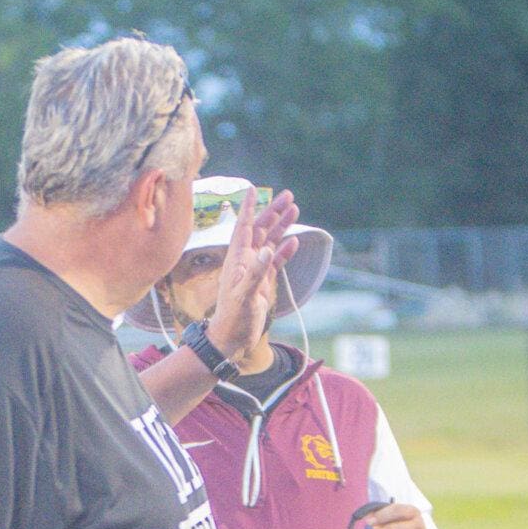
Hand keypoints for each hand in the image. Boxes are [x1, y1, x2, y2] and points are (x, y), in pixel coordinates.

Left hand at [206, 187, 299, 359]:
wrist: (232, 339)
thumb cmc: (234, 318)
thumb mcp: (245, 295)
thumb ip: (256, 272)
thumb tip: (267, 248)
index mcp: (237, 259)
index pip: (244, 227)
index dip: (249, 208)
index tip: (252, 188)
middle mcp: (245, 261)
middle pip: (260, 229)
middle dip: (273, 211)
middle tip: (289, 195)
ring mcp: (254, 271)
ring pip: (269, 242)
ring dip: (281, 226)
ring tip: (295, 210)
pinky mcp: (263, 282)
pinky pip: (275, 261)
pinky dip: (284, 250)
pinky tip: (294, 240)